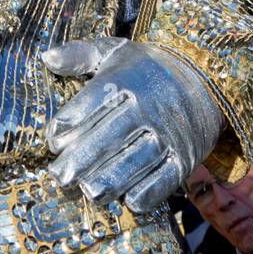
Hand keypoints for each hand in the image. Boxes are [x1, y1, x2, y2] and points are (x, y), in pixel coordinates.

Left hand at [43, 36, 222, 212]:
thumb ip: (80, 55)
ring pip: (138, 159)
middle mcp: (147, 107)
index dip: (71, 120)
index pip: (94, 100)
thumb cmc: (147, 68)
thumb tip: (47, 58)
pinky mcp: (185, 156)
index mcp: (125, 80)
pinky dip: (151, 191)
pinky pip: (168, 177)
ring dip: (113, 178)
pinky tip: (130, 202)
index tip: (53, 140)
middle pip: (111, 135)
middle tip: (60, 177)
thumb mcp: (115, 51)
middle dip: (83, 158)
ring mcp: (168, 133)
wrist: (205, 79)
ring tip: (89, 192)